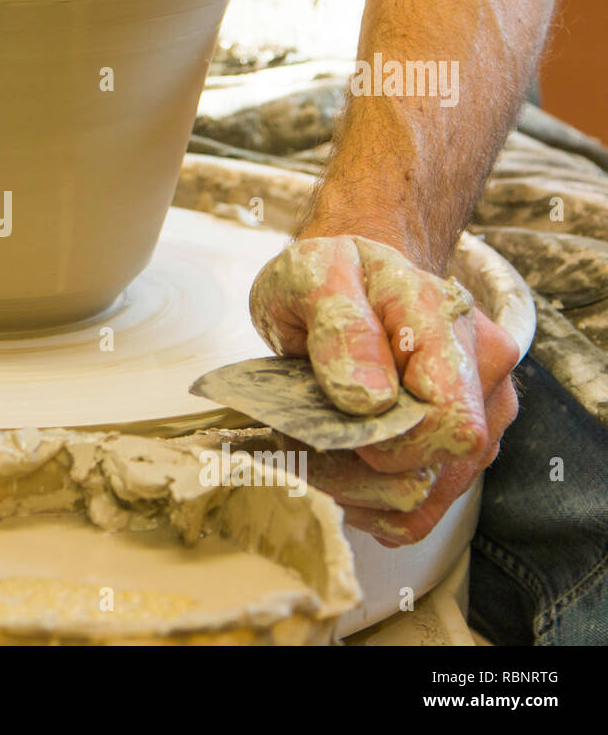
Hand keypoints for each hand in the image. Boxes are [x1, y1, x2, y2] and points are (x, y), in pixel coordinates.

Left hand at [249, 235, 519, 545]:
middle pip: (440, 467)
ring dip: (357, 489)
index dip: (390, 444)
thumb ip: (340, 328)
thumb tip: (368, 399)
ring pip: (429, 495)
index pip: (450, 420)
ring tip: (313, 451)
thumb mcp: (313, 278)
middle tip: (298, 440)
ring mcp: (483, 409)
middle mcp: (482, 368)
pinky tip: (339, 475)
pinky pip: (424, 506)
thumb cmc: (332, 274)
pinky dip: (373, 503)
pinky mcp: (466, 443)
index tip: (336, 423)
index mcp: (446, 322)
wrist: (354, 275)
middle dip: (357, 471)